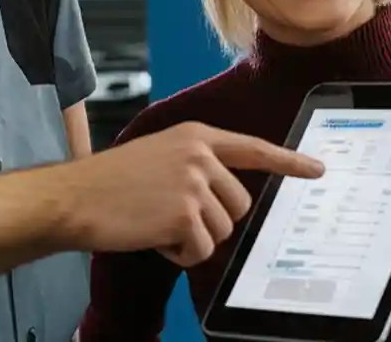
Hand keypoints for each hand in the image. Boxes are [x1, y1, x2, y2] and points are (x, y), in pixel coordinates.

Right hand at [60, 122, 323, 266]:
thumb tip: (230, 197)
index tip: (317, 169)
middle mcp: (200, 155)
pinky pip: (201, 250)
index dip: (288, 161)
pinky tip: (152, 236)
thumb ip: (197, 165)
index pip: (253, 148)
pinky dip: (179, 254)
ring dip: (193, 239)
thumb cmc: (111, 182)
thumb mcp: (160, 155)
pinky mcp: (184, 214)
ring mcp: (194, 183)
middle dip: (212, 221)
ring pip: (223, 231)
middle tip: (171, 216)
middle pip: (240, 205)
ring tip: (156, 222)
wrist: (74, 197)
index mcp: (197, 137)